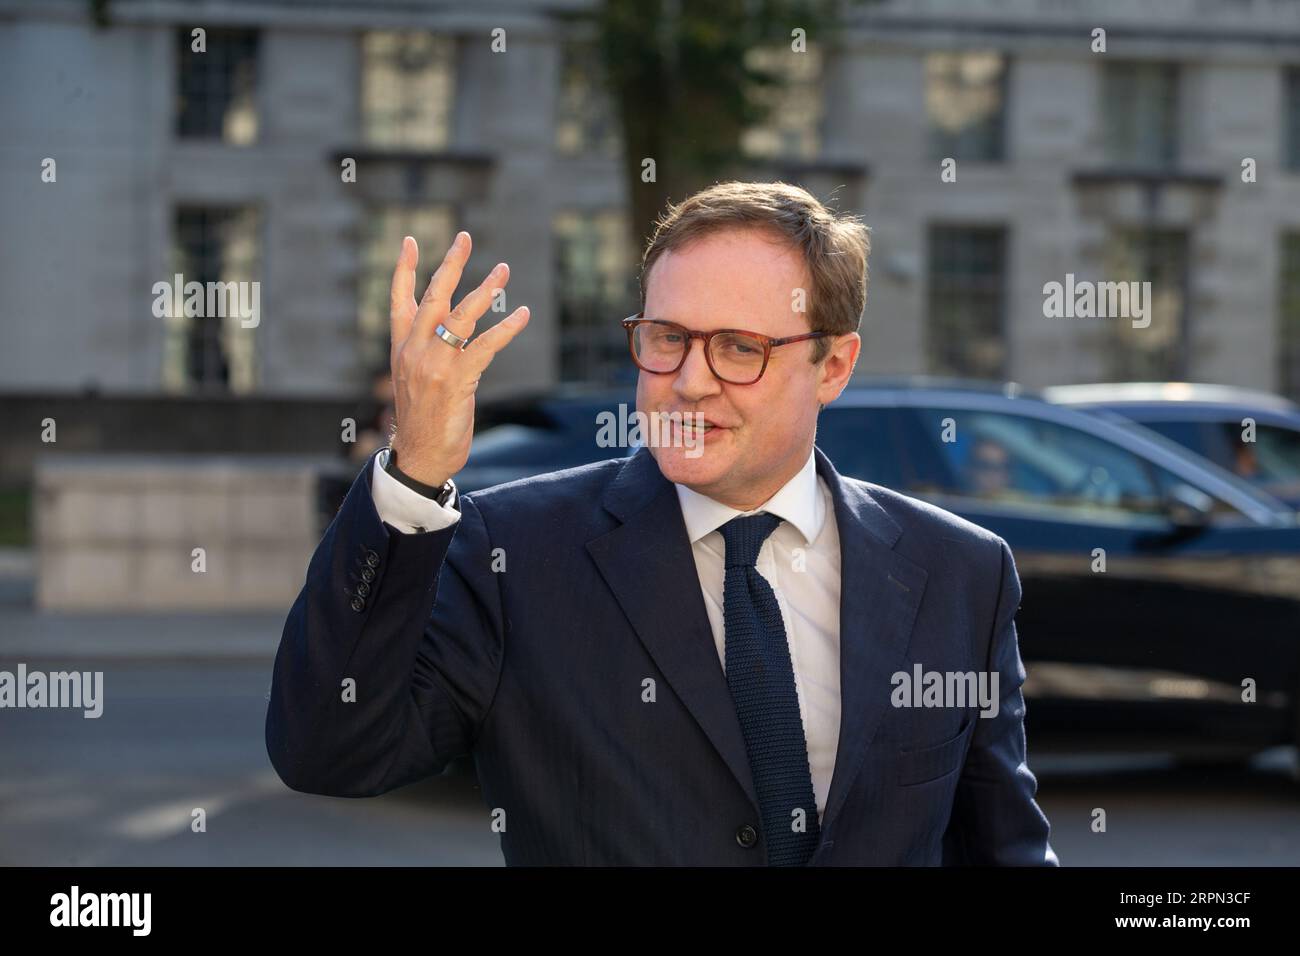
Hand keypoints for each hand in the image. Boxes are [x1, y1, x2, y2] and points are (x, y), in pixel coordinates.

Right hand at [387, 232, 529, 486]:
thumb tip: (459, 336)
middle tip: (465, 236)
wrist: (419, 458)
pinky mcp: (456, 380)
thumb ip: (431, 354)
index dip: (404, 269)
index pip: (399, 301)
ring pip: (461, 315)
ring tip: (503, 269)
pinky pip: (485, 346)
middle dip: (450, 264)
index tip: (409, 240)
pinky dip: (506, 328)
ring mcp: (434, 364)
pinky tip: (523, 315)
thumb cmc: (422, 422)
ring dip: (485, 289)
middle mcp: (414, 351)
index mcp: (401, 349)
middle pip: (432, 297)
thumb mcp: (416, 382)